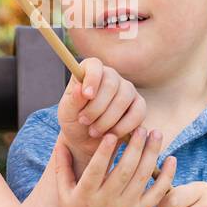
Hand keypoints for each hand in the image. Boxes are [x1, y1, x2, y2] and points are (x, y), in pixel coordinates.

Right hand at [53, 127, 175, 206]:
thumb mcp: (65, 195)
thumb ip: (62, 168)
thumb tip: (59, 142)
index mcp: (87, 194)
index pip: (96, 170)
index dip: (104, 152)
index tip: (112, 134)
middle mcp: (107, 201)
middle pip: (124, 170)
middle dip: (135, 147)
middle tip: (142, 127)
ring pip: (142, 177)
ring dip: (151, 154)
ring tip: (156, 134)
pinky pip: (157, 193)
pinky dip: (166, 176)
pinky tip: (171, 159)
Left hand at [57, 57, 145, 173]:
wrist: (86, 141)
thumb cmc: (75, 121)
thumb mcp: (67, 112)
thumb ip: (73, 100)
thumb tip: (80, 88)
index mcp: (90, 72)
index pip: (94, 65)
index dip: (92, 79)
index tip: (87, 96)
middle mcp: (111, 76)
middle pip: (111, 84)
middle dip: (96, 107)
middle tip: (84, 121)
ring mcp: (127, 90)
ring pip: (124, 99)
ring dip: (107, 119)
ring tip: (94, 131)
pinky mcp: (139, 106)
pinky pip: (138, 113)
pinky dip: (123, 127)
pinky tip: (111, 134)